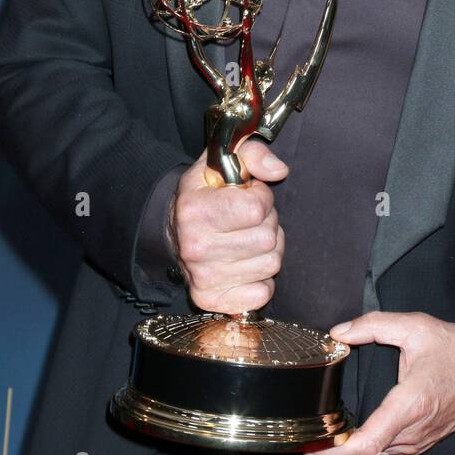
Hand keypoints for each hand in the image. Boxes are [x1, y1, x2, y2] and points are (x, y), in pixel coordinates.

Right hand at [169, 138, 288, 313]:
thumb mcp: (223, 160)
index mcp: (195, 211)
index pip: (256, 208)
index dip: (261, 198)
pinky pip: (263, 293)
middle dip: (267, 223)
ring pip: (271, 264)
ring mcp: (203, 278)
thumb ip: (254, 155)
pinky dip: (261, 279)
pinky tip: (246, 263)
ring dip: (267, 249)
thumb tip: (279, 171)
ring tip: (248, 238)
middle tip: (249, 220)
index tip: (249, 196)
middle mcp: (195, 248)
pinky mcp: (211, 300)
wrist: (174, 229)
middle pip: (267, 238)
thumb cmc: (206, 193)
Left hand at [305, 311, 454, 454]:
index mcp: (410, 404)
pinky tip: (354, 442)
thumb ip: (374, 325)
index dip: (335, 452)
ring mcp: (420, 440)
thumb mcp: (415, 327)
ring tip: (325, 441)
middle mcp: (414, 430)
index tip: (312, 448)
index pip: (367, 443)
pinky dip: (368, 454)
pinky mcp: (424, 442)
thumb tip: (339, 333)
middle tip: (307, 443)